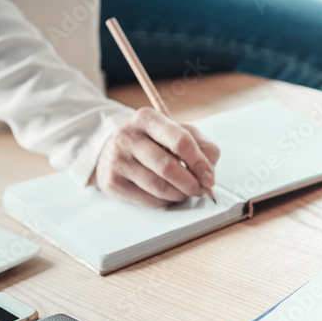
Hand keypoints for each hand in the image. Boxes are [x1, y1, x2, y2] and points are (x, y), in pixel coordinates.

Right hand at [93, 108, 219, 207]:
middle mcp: (128, 137)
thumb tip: (209, 173)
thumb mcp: (178, 131)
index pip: (180, 141)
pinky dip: (166, 201)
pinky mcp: (113, 183)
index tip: (209, 177)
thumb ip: (201, 146)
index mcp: (147, 119)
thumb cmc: (152, 141)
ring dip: (180, 194)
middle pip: (168, 167)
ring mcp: (118, 161)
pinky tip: (168, 194)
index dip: (199, 163)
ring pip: (159, 187)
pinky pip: (149, 200)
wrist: (112, 149)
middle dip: (191, 183)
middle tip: (199, 189)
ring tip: (185, 191)